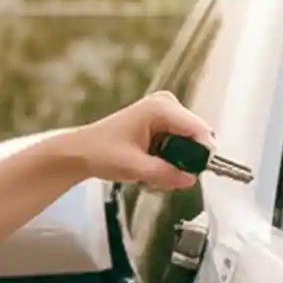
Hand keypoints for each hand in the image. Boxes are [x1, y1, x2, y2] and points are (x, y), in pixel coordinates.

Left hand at [53, 91, 214, 189]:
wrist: (81, 151)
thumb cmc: (101, 153)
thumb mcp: (134, 167)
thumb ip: (165, 173)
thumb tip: (191, 179)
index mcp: (160, 108)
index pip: (199, 130)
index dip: (202, 154)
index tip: (192, 174)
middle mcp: (167, 104)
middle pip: (197, 137)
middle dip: (187, 161)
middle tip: (166, 177)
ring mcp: (167, 111)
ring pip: (191, 143)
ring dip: (178, 163)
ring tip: (155, 173)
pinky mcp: (165, 121)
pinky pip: (183, 143)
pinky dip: (172, 159)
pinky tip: (154, 165)